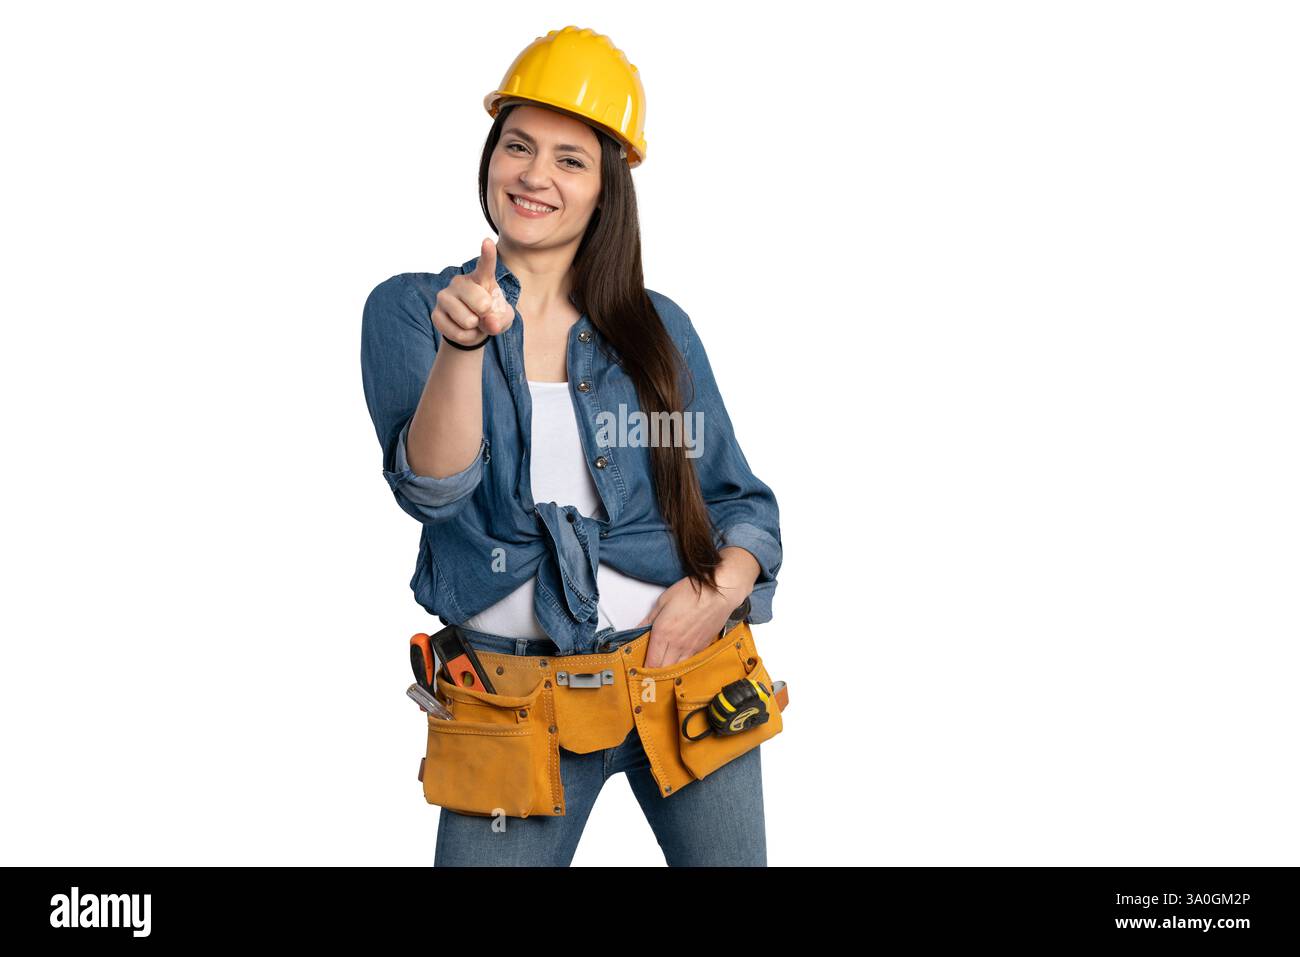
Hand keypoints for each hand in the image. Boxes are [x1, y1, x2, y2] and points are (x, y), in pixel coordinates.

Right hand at [432, 237, 515, 346]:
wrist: (471, 329)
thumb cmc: (491, 316)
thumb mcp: (503, 318)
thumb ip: (501, 319)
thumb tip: (489, 323)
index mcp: (480, 278)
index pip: (485, 265)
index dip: (487, 254)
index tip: (488, 241)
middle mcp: (460, 282)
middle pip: (481, 303)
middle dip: (487, 315)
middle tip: (484, 314)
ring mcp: (444, 296)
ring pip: (468, 320)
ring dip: (476, 328)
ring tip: (474, 322)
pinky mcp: (436, 313)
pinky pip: (457, 333)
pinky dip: (466, 337)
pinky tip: (464, 330)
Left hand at [636, 547, 760, 668]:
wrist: (719, 593)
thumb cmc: (692, 593)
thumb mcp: (663, 601)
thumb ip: (649, 619)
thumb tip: (637, 630)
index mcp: (663, 633)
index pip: (651, 662)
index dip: (644, 670)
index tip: (639, 670)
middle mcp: (677, 645)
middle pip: (663, 670)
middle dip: (655, 673)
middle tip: (649, 670)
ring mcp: (691, 648)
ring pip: (678, 669)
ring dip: (669, 670)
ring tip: (664, 668)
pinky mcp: (703, 647)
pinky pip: (690, 662)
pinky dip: (683, 665)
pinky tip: (679, 660)